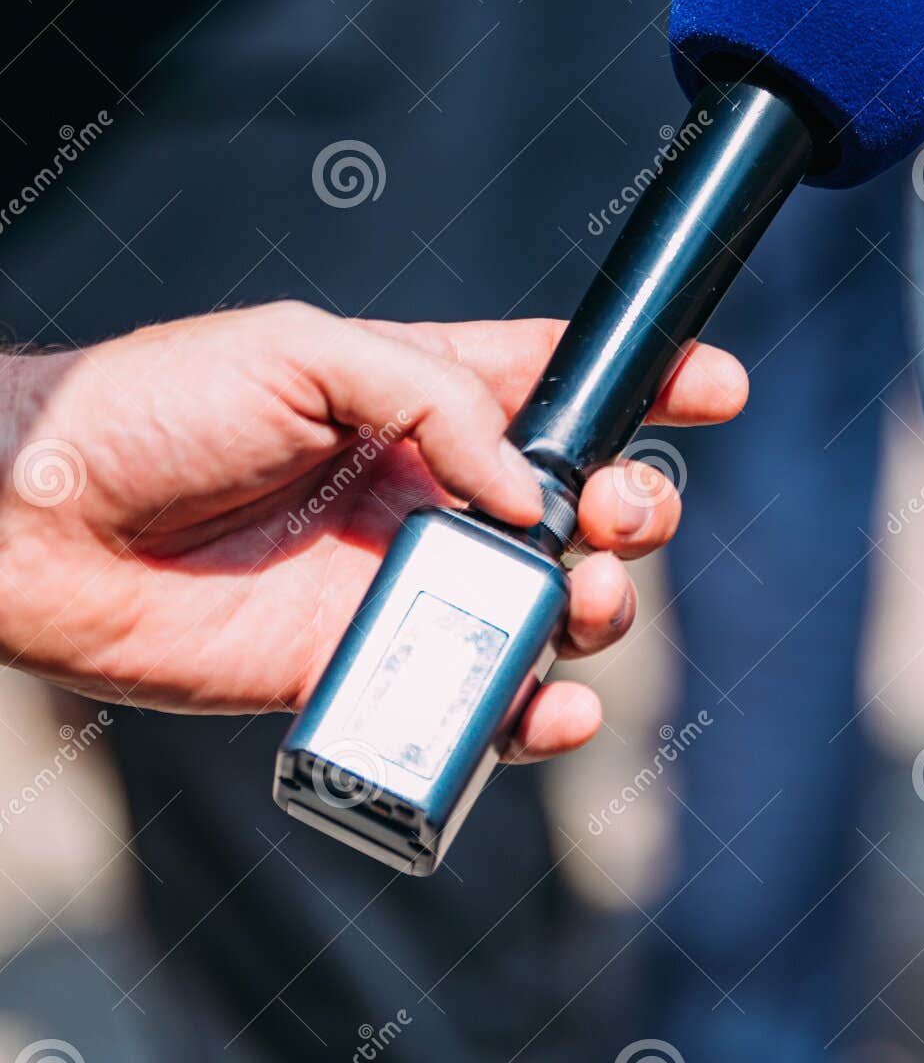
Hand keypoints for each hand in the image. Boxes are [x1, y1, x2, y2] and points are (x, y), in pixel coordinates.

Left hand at [0, 302, 745, 759]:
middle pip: (580, 506)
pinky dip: (533, 714)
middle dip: (635, 509)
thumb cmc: (158, 406)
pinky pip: (474, 702)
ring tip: (581, 602)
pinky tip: (552, 707)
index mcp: (426, 399)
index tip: (716, 386)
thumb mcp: (310, 349)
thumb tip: (526, 488)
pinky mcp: (361, 671)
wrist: (37, 522)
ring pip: (548, 608)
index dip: (650, 384)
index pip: (562, 387)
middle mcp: (431, 492)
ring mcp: (403, 585)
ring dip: (600, 610)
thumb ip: (438, 399)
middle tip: (624, 515)